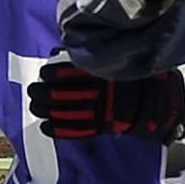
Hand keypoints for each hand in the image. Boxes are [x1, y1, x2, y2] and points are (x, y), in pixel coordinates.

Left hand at [33, 61, 184, 140]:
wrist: (151, 102)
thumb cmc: (128, 77)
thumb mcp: (111, 61)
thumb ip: (88, 58)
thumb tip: (59, 53)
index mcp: (100, 74)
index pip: (69, 74)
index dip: (52, 74)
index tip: (44, 73)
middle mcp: (97, 94)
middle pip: (60, 94)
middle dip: (42, 93)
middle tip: (33, 89)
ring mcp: (98, 113)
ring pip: (63, 113)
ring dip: (44, 110)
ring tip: (34, 106)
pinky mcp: (98, 128)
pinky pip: (74, 131)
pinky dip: (57, 129)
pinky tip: (45, 126)